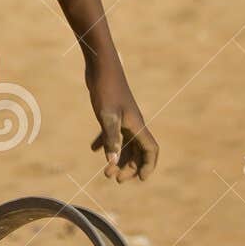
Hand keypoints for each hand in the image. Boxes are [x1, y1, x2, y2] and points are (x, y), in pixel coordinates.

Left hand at [87, 61, 158, 182]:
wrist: (101, 66)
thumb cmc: (106, 89)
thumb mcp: (107, 116)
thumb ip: (111, 140)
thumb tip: (113, 163)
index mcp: (137, 125)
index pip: (151, 150)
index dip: (148, 166)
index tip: (140, 180)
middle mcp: (133, 123)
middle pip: (137, 152)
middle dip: (128, 167)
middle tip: (112, 178)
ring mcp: (123, 118)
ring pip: (125, 144)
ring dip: (118, 158)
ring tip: (106, 171)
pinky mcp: (112, 112)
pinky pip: (112, 133)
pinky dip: (105, 143)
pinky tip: (93, 149)